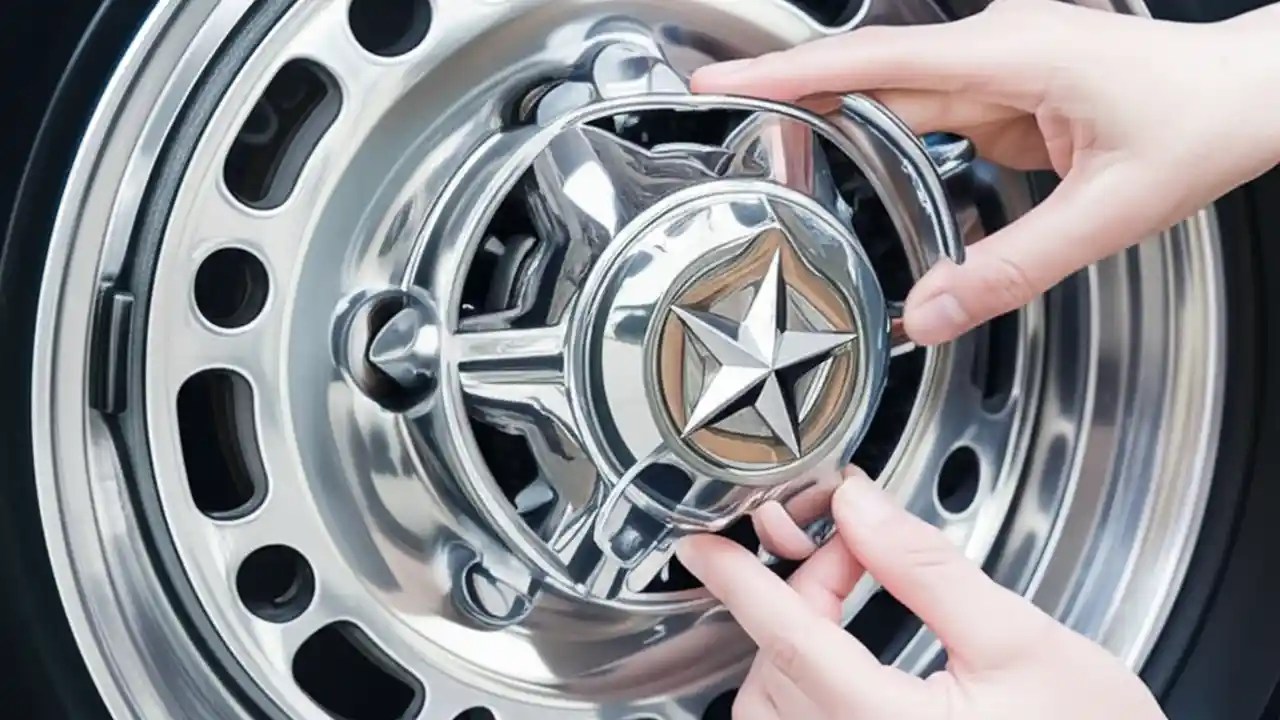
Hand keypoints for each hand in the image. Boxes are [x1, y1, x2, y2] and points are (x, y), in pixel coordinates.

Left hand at [676, 468, 1166, 719]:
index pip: (787, 636)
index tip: (701, 547)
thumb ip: (929, 569)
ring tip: (853, 594)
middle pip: (779, 662)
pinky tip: (846, 651)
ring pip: (777, 702)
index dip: (738, 580)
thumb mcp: (1023, 642)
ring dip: (796, 640)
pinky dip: (804, 681)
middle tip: (854, 548)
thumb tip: (862, 506)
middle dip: (800, 592)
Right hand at [692, 0, 1279, 343]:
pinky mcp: (1005, 89)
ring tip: (781, 162)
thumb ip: (1013, 269)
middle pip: (869, 79)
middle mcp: (995, 49)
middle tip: (726, 134)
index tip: (719, 82)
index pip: (872, 62)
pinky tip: (866, 179)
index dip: (786, 73)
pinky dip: (891, 148)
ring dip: (841, 131)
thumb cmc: (1201, 124)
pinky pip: (928, 116)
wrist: (1253, 94)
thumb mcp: (1108, 213)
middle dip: (793, 104)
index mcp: (1012, 55)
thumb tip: (931, 313)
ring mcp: (998, 67)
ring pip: (896, 101)